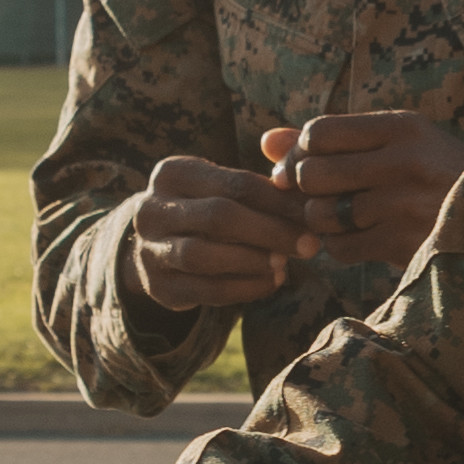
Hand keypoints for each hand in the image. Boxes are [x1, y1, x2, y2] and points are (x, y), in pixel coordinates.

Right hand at [121, 155, 309, 313]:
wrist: (158, 244)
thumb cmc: (208, 207)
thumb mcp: (226, 186)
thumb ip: (266, 184)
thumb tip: (310, 196)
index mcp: (173, 173)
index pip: (235, 184)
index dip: (278, 201)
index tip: (313, 214)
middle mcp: (152, 209)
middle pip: (218, 217)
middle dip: (270, 232)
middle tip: (309, 245)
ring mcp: (150, 250)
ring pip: (204, 256)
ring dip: (253, 261)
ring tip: (285, 263)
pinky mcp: (158, 286)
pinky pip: (205, 290)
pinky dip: (245, 288)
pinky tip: (271, 281)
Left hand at [259, 112, 463, 269]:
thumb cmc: (434, 178)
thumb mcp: (394, 146)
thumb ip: (329, 141)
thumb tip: (265, 141)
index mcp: (403, 127)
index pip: (318, 132)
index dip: (301, 154)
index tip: (308, 167)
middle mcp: (405, 161)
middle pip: (311, 175)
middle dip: (309, 191)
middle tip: (328, 196)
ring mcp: (406, 205)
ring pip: (321, 215)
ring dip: (324, 222)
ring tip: (351, 217)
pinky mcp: (404, 245)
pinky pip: (340, 249)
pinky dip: (342, 247)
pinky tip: (366, 238)